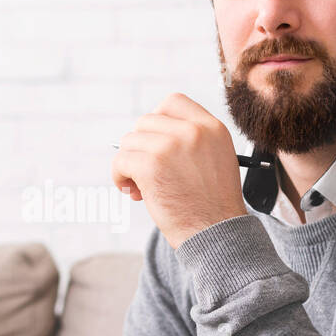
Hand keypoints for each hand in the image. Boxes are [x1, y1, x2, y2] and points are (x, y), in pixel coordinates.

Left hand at [111, 93, 248, 248]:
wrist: (217, 234)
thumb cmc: (213, 205)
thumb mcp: (216, 159)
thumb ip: (192, 140)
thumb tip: (150, 134)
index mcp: (212, 127)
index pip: (173, 102)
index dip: (158, 120)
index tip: (155, 141)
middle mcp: (192, 131)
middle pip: (146, 121)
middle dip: (141, 146)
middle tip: (146, 171)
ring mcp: (170, 146)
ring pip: (129, 141)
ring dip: (129, 163)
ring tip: (140, 186)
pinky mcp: (151, 166)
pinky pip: (120, 161)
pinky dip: (119, 176)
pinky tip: (131, 191)